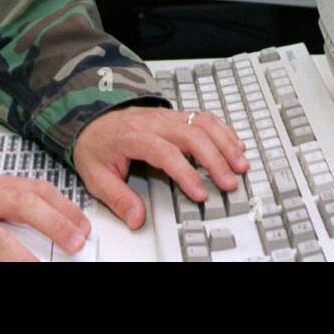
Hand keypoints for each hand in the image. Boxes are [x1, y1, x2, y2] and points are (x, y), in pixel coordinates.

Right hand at [0, 173, 91, 260]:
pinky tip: (3, 274)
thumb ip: (8, 206)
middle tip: (74, 242)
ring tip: (41, 268)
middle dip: (53, 223)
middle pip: (21, 205)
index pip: (34, 188)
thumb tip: (55, 224)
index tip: (82, 226)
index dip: (63, 206)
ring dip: (25, 258)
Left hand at [72, 107, 248, 229]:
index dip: (185, 173)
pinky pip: (204, 117)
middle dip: (214, 159)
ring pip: (202, 122)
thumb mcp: (95, 174)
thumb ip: (117, 197)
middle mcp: (154, 122)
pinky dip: (223, 130)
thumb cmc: (97, 145)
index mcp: (132, 136)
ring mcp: (167, 116)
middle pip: (191, 134)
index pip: (164, 152)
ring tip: (240, 164)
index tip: (200, 194)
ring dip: (225, 142)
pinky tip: (236, 145)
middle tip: (229, 182)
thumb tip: (136, 218)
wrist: (93, 118)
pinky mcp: (176, 116)